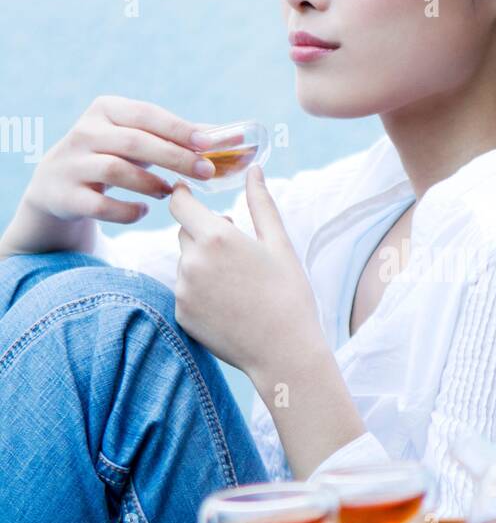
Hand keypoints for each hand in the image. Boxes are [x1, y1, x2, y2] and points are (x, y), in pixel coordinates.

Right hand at [22, 93, 225, 227]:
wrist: (56, 186)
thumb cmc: (112, 156)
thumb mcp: (138, 139)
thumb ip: (178, 137)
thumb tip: (230, 136)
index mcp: (106, 110)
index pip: (147, 114)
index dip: (178, 129)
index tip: (209, 144)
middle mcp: (85, 131)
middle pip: (135, 142)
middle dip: (175, 158)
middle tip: (206, 173)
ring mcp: (72, 163)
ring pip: (116, 170)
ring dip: (150, 183)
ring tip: (170, 192)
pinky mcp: (65, 195)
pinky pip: (100, 205)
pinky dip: (126, 210)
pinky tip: (142, 210)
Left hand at [170, 163, 322, 375]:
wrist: (284, 352)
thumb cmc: (289, 295)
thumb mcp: (279, 244)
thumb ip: (261, 203)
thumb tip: (255, 169)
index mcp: (216, 237)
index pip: (179, 203)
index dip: (183, 195)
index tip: (188, 193)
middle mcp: (192, 261)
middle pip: (184, 233)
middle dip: (203, 234)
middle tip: (237, 252)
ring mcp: (183, 290)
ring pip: (185, 264)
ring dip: (202, 265)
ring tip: (238, 286)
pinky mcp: (181, 314)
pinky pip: (184, 291)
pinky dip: (200, 292)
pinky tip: (229, 305)